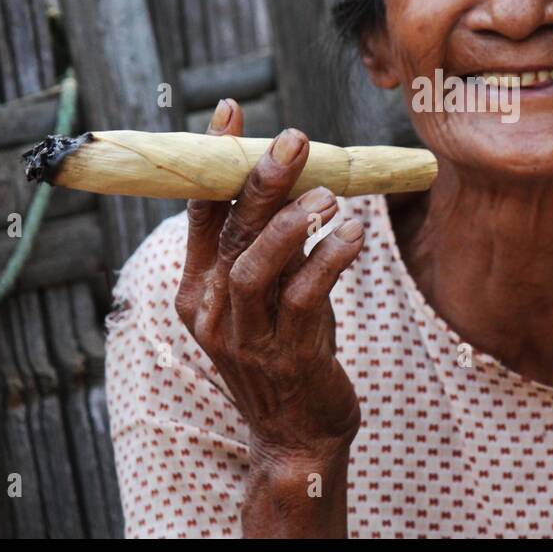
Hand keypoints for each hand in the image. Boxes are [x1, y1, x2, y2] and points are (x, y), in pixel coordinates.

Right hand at [174, 100, 364, 532]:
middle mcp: (213, 312)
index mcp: (198, 292)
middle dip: (259, 181)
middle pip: (231, 232)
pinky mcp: (287, 355)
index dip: (213, 162)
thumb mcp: (272, 296)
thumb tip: (299, 181)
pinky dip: (330, 258)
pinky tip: (354, 234)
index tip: (229, 113)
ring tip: (330, 193)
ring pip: (258, 265)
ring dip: (294, 221)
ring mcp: (246, 337)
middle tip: (292, 139)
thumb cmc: (288, 354)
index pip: (202, 215)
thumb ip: (274, 247)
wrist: (297, 438)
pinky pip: (305, 296)